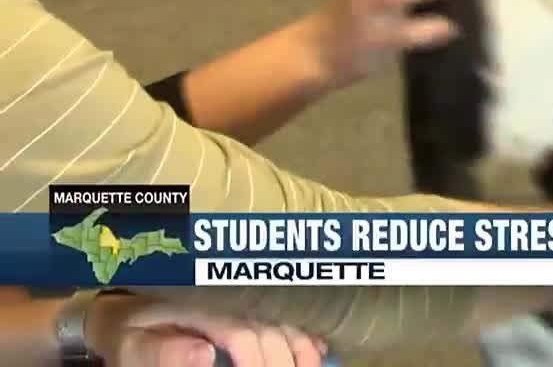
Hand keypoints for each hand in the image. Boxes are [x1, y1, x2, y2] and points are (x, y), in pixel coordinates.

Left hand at [85, 293, 326, 366]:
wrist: (128, 309)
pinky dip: (308, 336)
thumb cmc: (132, 334)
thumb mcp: (133, 347)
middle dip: (284, 362)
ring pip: (289, 322)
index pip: (245, 336)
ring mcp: (247, 301)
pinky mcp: (254, 307)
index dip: (258, 363)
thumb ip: (165, 353)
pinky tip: (318, 353)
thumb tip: (205, 356)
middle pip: (273, 332)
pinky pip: (291, 317)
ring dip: (304, 350)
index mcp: (207, 305)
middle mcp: (234, 299)